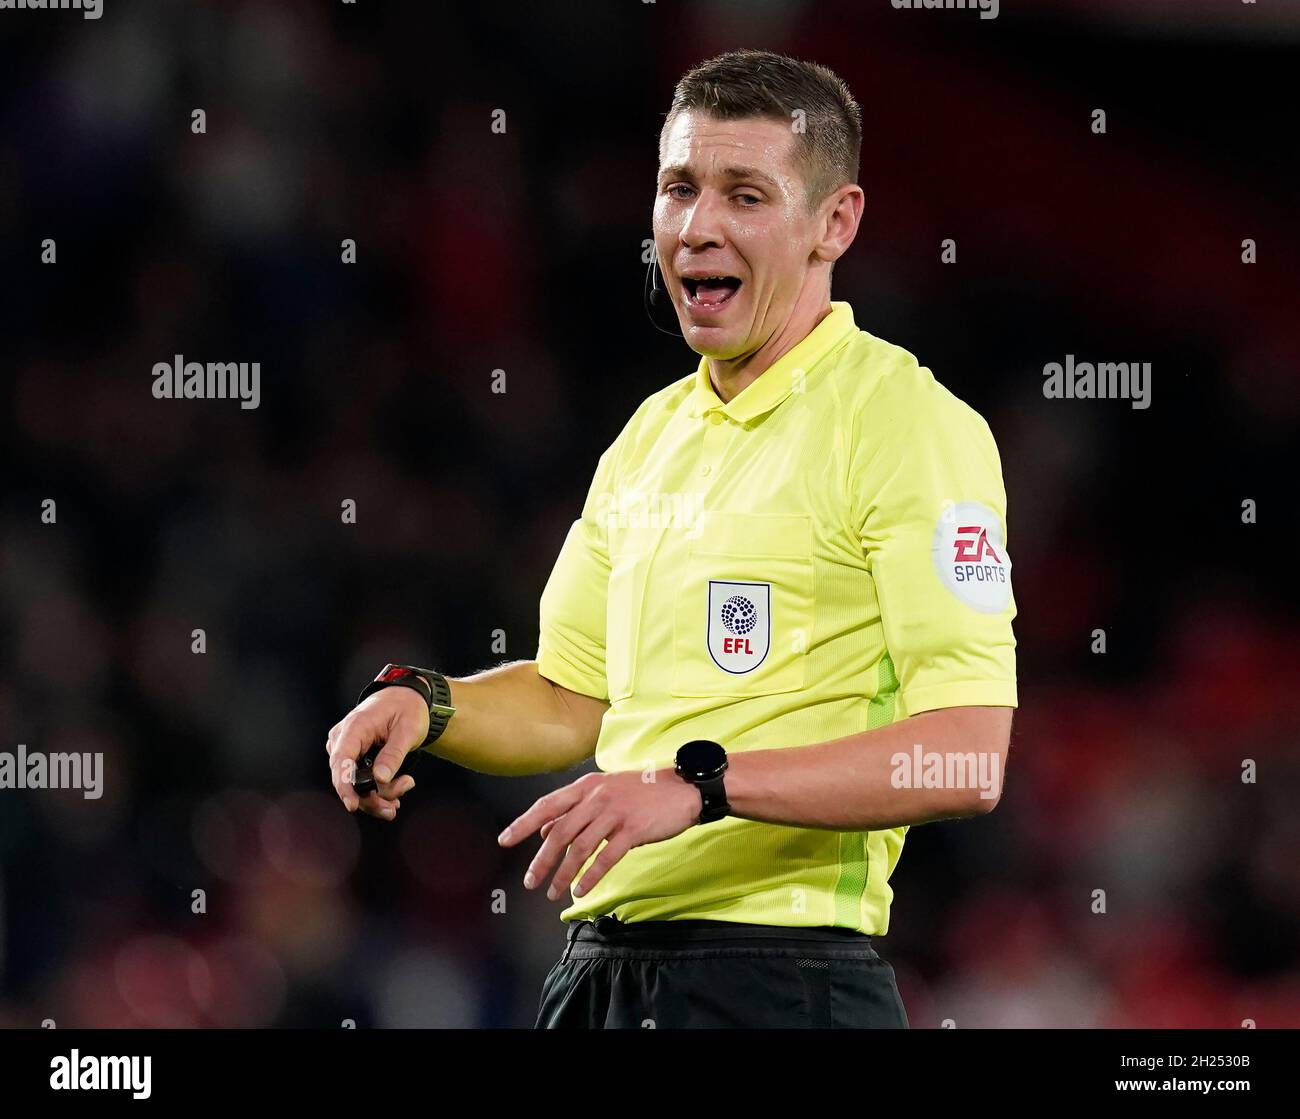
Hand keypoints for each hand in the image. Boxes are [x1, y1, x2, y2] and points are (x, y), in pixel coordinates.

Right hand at [326, 687, 424, 818]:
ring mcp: (346, 748)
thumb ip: (393, 754)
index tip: (353, 804)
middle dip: (374, 795)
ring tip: (406, 784)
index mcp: (354, 727)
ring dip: (380, 793)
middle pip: (347, 779)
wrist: (406, 697)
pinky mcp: (353, 756)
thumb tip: (380, 779)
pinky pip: (359, 779)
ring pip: (354, 784)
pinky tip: (395, 791)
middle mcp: (343, 739)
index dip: (344, 786)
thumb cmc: (406, 708)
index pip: (341, 761)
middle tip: (402, 792)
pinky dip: (377, 789)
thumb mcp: (408, 729)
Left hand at [497, 770, 700, 900]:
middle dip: (542, 860)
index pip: (546, 805)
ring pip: (580, 848)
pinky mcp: (632, 830)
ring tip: (553, 892)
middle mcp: (596, 798)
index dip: (523, 823)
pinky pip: (605, 858)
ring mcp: (614, 813)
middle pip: (560, 832)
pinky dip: (590, 876)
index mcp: (586, 787)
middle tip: (530, 882)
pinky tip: (580, 890)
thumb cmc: (642, 792)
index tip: (505, 840)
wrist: (681, 788)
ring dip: (563, 874)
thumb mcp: (605, 792)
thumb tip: (545, 831)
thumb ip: (575, 810)